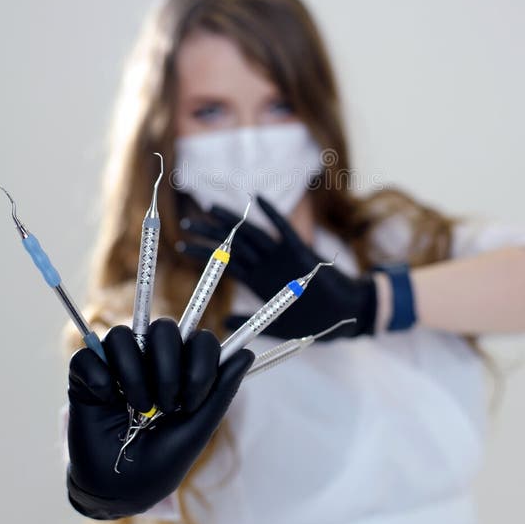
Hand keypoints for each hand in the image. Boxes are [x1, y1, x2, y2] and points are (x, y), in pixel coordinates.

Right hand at [66, 319, 254, 518]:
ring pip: (122, 335)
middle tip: (166, 405)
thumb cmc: (162, 459)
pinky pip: (89, 356)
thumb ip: (220, 391)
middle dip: (168, 368)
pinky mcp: (85, 374)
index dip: (200, 363)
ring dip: (134, 376)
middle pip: (163, 328)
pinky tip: (106, 402)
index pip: (198, 337)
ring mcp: (116, 363)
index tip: (192, 402)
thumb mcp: (197, 428)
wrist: (121, 489)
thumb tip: (247, 353)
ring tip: (137, 408)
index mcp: (180, 366)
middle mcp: (149, 357)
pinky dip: (101, 380)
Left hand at [179, 195, 377, 340]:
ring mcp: (282, 257)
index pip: (224, 262)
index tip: (181, 244)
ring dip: (231, 221)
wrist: (343, 314)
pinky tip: (258, 199)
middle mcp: (266, 265)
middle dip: (209, 232)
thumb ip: (250, 321)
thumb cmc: (313, 320)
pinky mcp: (301, 252)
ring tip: (209, 208)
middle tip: (185, 223)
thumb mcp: (275, 323)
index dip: (203, 252)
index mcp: (258, 280)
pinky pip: (284, 230)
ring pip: (251, 234)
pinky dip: (271, 214)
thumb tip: (222, 324)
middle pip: (232, 243)